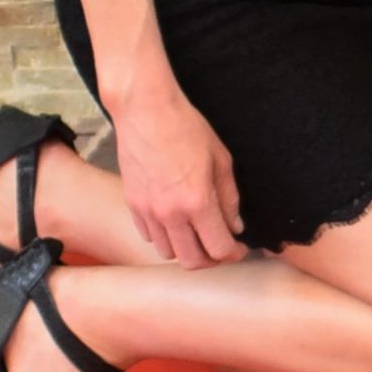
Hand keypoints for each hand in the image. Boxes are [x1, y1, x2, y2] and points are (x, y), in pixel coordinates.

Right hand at [112, 83, 243, 267]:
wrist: (145, 111)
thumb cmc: (186, 129)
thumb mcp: (221, 161)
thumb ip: (229, 198)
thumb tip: (234, 225)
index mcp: (197, 202)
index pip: (218, 248)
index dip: (233, 254)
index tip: (239, 249)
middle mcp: (170, 213)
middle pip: (192, 260)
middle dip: (211, 260)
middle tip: (221, 248)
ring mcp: (148, 211)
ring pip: (168, 252)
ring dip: (186, 250)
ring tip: (198, 235)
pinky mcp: (132, 204)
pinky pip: (149, 236)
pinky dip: (165, 237)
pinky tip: (176, 222)